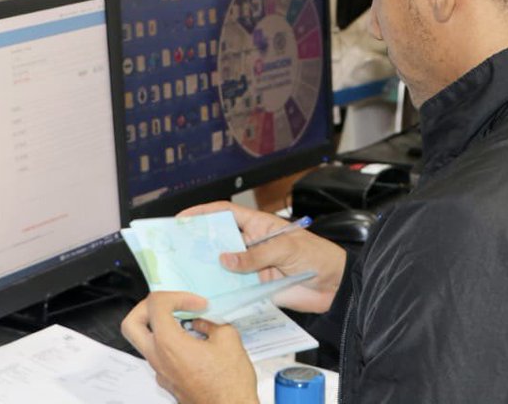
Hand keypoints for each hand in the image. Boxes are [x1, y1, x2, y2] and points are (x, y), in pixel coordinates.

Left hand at [121, 291, 257, 403]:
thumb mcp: (228, 339)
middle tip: (171, 305)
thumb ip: (212, 322)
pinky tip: (194, 343)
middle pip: (131, 324)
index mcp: (168, 344)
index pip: (155, 305)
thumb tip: (203, 321)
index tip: (198, 304)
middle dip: (148, 307)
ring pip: (145, 341)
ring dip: (161, 326)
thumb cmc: (230, 383)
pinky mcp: (168, 381)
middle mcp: (158, 359)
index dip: (178, 296)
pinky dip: (171, 343)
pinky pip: (160, 356)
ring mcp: (160, 373)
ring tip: (188, 323)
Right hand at [179, 201, 346, 312]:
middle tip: (174, 249)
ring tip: (181, 274)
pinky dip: (219, 291)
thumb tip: (225, 260)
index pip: (225, 213)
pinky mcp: (255, 288)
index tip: (182, 218)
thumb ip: (255, 255)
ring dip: (205, 269)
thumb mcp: (286, 249)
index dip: (203, 213)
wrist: (334, 286)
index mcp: (257, 226)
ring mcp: (251, 267)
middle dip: (197, 243)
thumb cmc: (317, 256)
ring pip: (221, 266)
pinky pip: (232, 288)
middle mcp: (250, 245)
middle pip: (218, 240)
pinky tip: (204, 295)